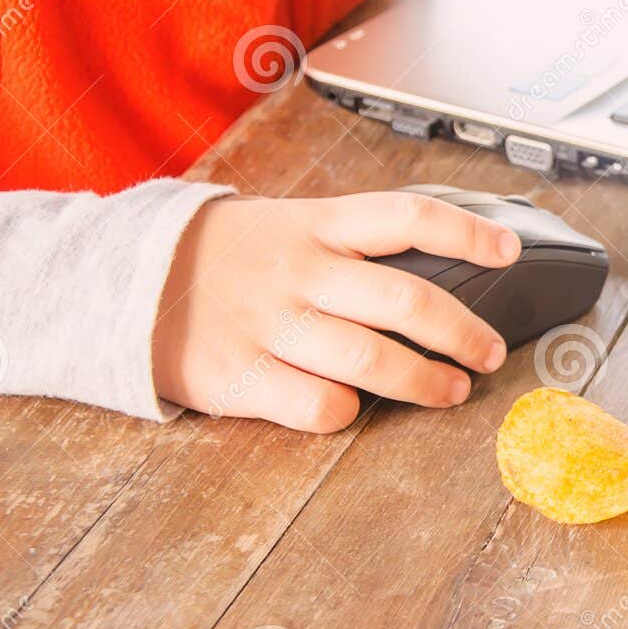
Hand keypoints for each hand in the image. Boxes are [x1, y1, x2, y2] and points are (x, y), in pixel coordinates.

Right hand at [152, 192, 521, 431]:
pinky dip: (347, 412)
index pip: (407, 216)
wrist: (118, 280)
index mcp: (316, 224)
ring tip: (452, 391)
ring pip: (373, 360)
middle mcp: (299, 271)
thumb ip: (352, 241)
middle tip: (489, 353)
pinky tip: (353, 407)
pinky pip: (318, 404)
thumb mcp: (286, 223)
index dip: (467, 230)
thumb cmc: (225, 257)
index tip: (509, 249)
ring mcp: (269, 324)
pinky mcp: (239, 376)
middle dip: (463, 332)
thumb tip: (439, 260)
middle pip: (406, 300)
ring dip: (426, 382)